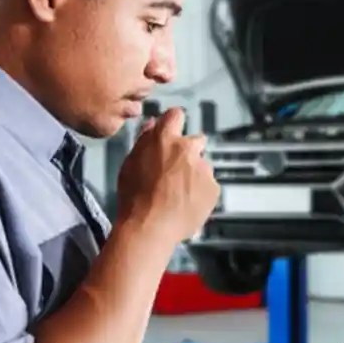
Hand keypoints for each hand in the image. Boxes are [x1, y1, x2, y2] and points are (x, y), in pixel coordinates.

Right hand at [116, 107, 219, 242]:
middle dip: (188, 151)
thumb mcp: (130, 163)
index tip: (172, 130)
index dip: (174, 123)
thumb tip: (152, 124)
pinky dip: (201, 192)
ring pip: (202, 165)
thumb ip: (144, 141)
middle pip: (196, 140)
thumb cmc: (134, 197)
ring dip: (194, 174)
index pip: (176, 115)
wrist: (150, 227)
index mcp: (164, 139)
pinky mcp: (213, 188)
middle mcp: (187, 149)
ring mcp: (203, 169)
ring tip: (179, 193)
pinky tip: (187, 203)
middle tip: (175, 170)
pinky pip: (209, 185)